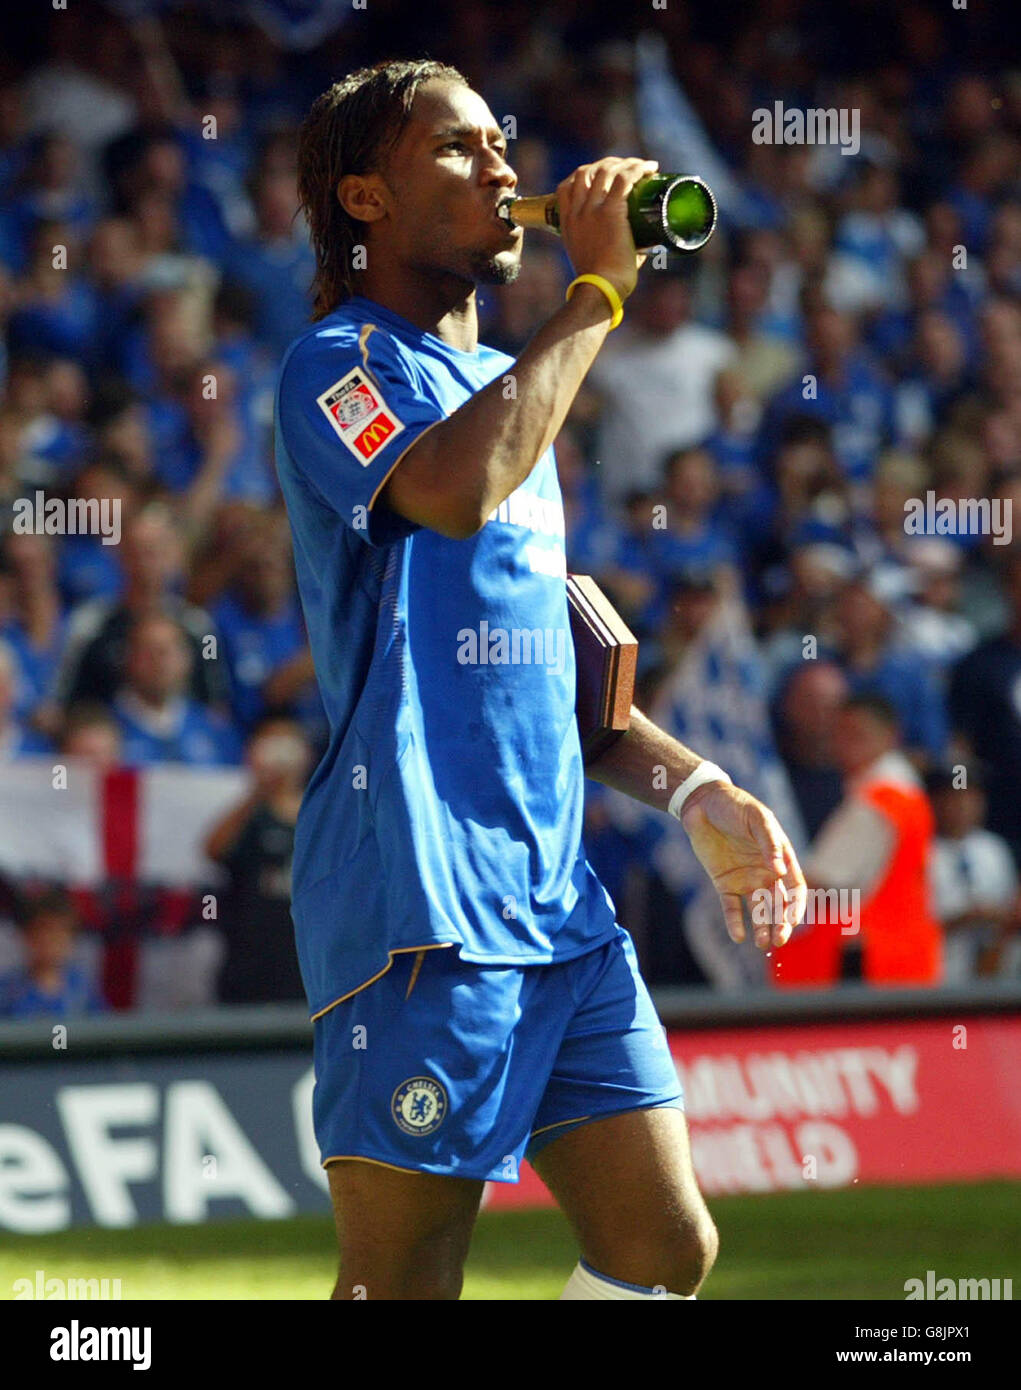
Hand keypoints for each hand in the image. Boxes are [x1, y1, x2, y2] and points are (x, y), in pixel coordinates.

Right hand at [556, 157, 658, 303]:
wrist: (601, 289)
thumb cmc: (602, 283)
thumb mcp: (594, 258)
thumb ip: (610, 246)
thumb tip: (642, 245)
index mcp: (567, 223)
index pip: (566, 186)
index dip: (584, 175)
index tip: (602, 175)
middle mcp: (577, 212)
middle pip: (586, 171)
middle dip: (607, 164)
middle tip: (627, 168)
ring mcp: (592, 210)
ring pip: (606, 170)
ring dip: (625, 163)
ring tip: (642, 166)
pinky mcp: (611, 211)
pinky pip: (624, 179)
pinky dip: (638, 169)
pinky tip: (649, 168)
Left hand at [680, 782, 806, 950]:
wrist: (702, 803)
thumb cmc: (735, 806)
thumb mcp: (756, 818)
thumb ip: (769, 843)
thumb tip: (780, 871)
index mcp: (780, 858)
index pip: (795, 888)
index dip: (796, 906)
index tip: (793, 920)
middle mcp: (766, 872)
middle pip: (779, 905)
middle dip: (781, 924)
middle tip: (779, 941)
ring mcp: (745, 879)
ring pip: (758, 910)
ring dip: (762, 928)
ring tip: (762, 944)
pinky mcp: (724, 883)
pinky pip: (731, 907)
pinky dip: (735, 922)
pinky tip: (738, 936)